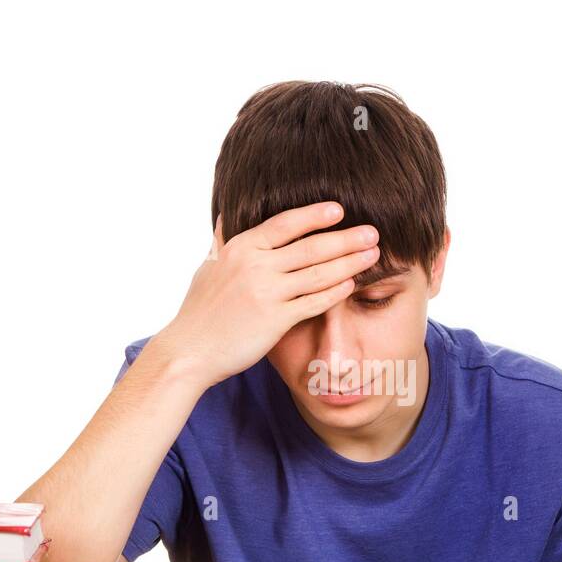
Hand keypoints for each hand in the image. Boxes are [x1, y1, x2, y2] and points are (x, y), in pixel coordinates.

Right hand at [153, 202, 378, 387]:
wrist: (188, 352)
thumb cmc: (198, 313)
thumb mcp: (207, 268)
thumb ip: (221, 242)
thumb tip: (222, 217)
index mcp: (240, 249)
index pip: (285, 224)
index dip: (315, 215)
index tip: (339, 210)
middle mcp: (255, 266)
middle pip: (311, 246)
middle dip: (346, 238)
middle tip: (373, 232)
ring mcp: (266, 293)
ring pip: (318, 272)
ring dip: (350, 262)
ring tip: (372, 254)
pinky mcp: (275, 321)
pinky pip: (314, 302)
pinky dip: (335, 292)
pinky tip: (352, 285)